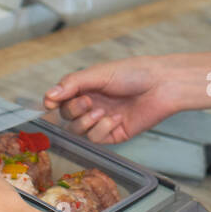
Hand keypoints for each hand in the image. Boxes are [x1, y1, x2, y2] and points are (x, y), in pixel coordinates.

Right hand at [44, 55, 178, 143]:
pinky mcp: (113, 134)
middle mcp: (92, 103)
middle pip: (66, 116)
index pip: (60, 98)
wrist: (162, 86)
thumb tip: (48, 95)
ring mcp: (101, 120)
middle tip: (89, 101)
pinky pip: (96, 138)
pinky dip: (103, 129)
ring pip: (78, 130)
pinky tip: (117, 118)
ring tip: (103, 111)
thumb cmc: (134, 73)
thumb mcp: (100, 73)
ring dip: (87, 122)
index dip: (53, 102)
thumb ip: (73, 83)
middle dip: (74, 110)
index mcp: (86, 86)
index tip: (50, 103)